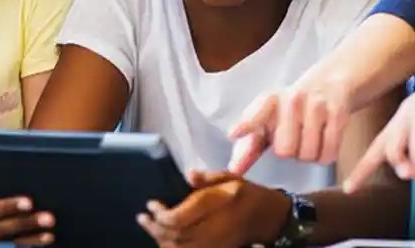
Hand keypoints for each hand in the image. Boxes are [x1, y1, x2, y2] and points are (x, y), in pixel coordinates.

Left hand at [137, 170, 289, 247]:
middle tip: (143, 217)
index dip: (161, 214)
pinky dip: (174, 247)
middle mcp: (215, 227)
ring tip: (150, 226)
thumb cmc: (249, 194)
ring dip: (161, 239)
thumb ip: (210, 177)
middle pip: (175, 236)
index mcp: (218, 205)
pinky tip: (166, 239)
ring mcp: (215, 244)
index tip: (152, 204)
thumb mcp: (233, 178)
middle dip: (155, 228)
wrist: (271, 219)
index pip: (179, 218)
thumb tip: (189, 174)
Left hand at [228, 69, 356, 174]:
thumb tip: (233, 170)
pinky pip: (328, 153)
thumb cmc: (291, 112)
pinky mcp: (337, 113)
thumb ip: (248, 147)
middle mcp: (291, 99)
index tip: (233, 133)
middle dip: (290, 153)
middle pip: (285, 151)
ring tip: (310, 138)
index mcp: (270, 101)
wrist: (328, 84)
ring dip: (309, 155)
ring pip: (308, 155)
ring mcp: (315, 104)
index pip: (257, 112)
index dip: (246, 124)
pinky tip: (324, 141)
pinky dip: (326, 155)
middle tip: (295, 139)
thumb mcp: (268, 123)